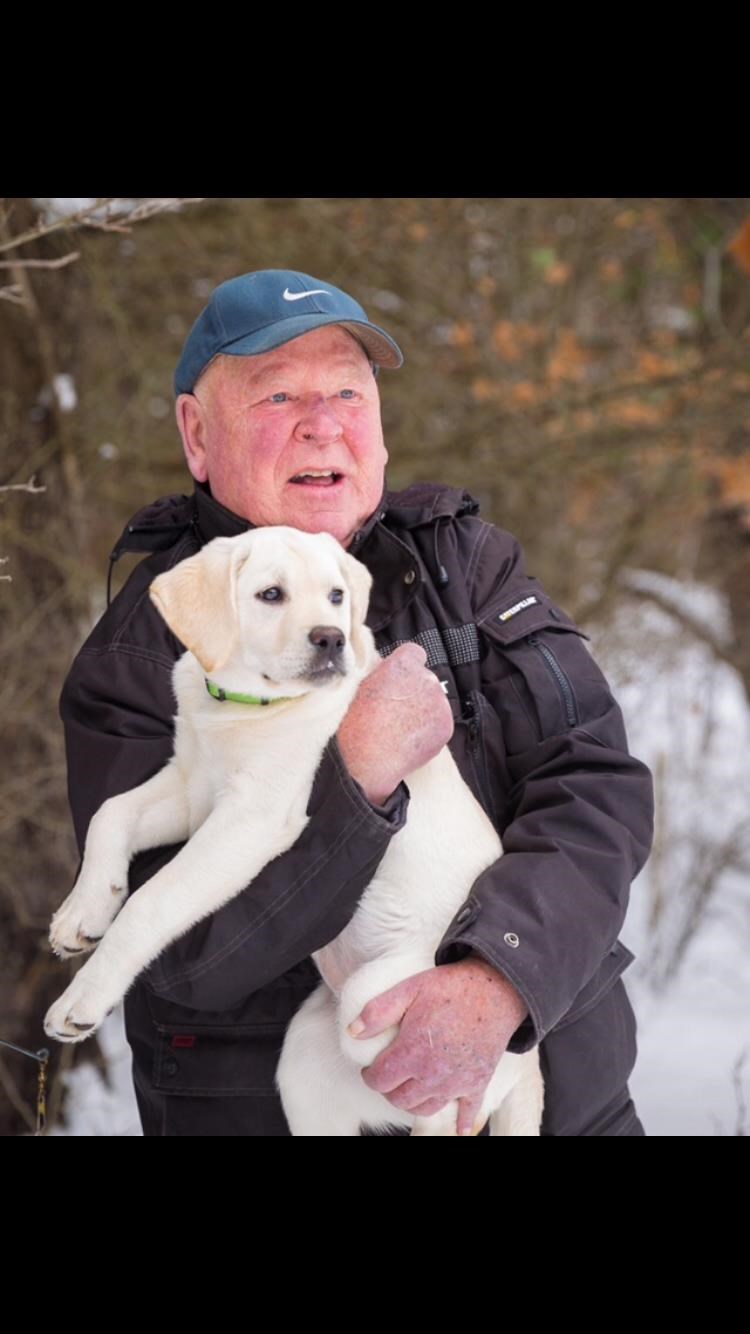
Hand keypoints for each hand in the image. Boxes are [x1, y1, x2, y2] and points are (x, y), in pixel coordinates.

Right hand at [337, 643, 453, 804]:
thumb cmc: (356, 723)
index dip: (407, 666)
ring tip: (400, 728)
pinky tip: (409, 739)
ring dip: (422, 711)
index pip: (415, 653)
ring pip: (433, 703)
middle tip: (394, 710)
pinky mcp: (446, 726)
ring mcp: (439, 703)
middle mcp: (426, 679)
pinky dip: (428, 731)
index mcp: (403, 664)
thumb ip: (378, 670)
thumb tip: (382, 663)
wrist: (368, 759)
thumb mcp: (359, 686)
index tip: (399, 678)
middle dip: (413, 691)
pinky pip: (438, 724)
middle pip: (424, 680)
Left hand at [347, 957, 528, 1134]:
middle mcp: (432, 1074)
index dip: (369, 1076)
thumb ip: (378, 1011)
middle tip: (389, 1075)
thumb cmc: (451, 987)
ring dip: (413, 1102)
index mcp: (412, 1052)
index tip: (370, 1069)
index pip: (379, 1080)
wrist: (496, 989)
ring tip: (410, 1087)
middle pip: (399, 1099)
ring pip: (425, 1109)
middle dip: (388, 1090)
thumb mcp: (409, 989)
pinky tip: (458, 1129)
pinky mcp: (477, 1083)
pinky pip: (467, 1112)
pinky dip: (460, 1122)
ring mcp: (456, 1083)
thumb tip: (353, 1031)